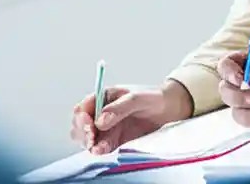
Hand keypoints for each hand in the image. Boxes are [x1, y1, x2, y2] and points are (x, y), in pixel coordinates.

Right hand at [70, 81, 190, 154]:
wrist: (169, 109)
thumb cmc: (152, 97)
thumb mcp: (137, 98)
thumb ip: (119, 108)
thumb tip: (100, 121)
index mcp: (103, 98)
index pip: (83, 108)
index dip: (81, 117)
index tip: (88, 124)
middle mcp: (100, 114)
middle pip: (80, 125)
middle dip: (82, 132)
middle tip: (91, 137)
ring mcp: (106, 129)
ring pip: (86, 138)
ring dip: (88, 143)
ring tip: (97, 146)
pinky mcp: (113, 141)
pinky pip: (100, 147)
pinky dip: (98, 150)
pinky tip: (101, 151)